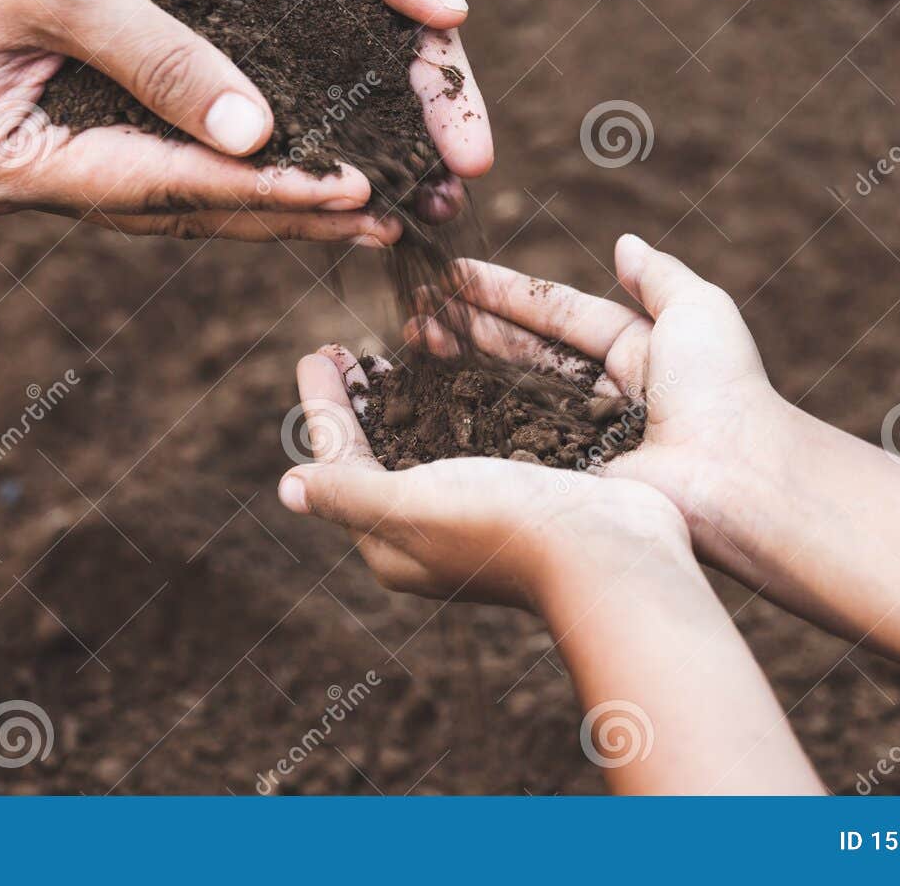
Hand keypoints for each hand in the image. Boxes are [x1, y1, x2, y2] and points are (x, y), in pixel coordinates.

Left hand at [0, 0, 490, 222]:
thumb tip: (448, 15)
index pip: (417, 39)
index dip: (447, 102)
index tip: (470, 164)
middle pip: (363, 92)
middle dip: (402, 154)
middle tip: (432, 217)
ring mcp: (233, 8)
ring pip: (290, 106)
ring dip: (322, 165)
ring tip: (353, 223)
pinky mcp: (162, 14)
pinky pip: (204, 89)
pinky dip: (229, 139)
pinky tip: (247, 188)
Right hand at [0, 0, 415, 241]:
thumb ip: (167, 64)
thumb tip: (260, 137)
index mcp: (11, 163)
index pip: (168, 187)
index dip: (269, 191)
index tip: (359, 190)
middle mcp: (24, 177)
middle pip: (178, 206)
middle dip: (283, 211)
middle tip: (382, 215)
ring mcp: (39, 154)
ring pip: (174, 188)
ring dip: (264, 193)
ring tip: (356, 202)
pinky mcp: (58, 120)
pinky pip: (158, 151)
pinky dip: (225, 154)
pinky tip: (290, 159)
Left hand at [279, 345, 692, 609]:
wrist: (612, 551)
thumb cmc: (505, 525)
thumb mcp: (411, 506)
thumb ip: (349, 492)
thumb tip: (286, 489)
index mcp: (393, 542)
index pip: (340, 461)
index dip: (324, 405)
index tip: (316, 351)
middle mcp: (430, 532)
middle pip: (378, 453)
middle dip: (359, 401)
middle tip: (348, 349)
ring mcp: (477, 513)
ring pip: (424, 446)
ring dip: (405, 399)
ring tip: (392, 356)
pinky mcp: (520, 492)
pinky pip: (471, 441)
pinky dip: (455, 404)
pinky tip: (460, 376)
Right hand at [406, 235, 801, 583]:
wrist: (734, 477)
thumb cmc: (722, 388)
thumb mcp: (699, 312)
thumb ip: (659, 276)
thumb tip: (625, 243)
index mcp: (637, 352)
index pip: (557, 314)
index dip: (504, 293)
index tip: (454, 274)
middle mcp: (605, 395)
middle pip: (524, 352)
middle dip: (471, 325)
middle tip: (416, 308)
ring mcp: (582, 440)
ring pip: (510, 395)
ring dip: (463, 365)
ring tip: (415, 340)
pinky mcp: (566, 480)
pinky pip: (514, 446)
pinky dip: (474, 422)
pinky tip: (434, 400)